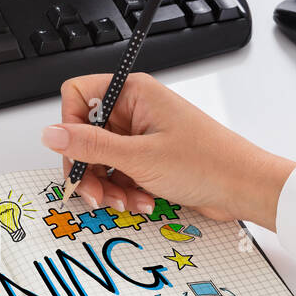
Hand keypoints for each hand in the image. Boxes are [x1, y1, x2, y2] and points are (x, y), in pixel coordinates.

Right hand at [42, 72, 295, 229]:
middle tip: (95, 194)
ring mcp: (142, 136)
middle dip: (89, 168)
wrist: (245, 188)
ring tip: (126, 202)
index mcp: (134, 93)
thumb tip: (50, 133)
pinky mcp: (150, 159)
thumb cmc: (207, 163)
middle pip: (85, 134)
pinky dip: (125, 191)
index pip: (78, 96)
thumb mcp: (138, 157)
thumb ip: (89, 145)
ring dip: (108, 186)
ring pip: (101, 159)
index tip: (76, 155)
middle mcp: (136, 110)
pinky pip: (119, 173)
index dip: (70, 127)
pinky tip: (142, 202)